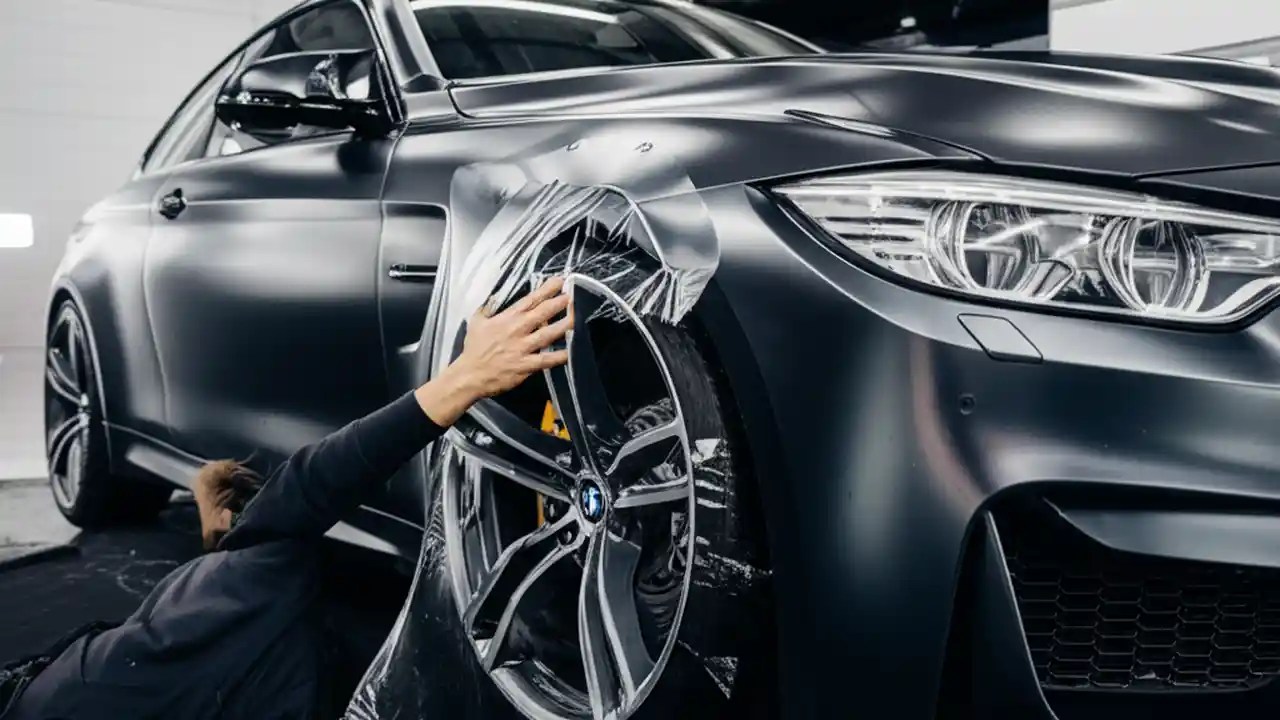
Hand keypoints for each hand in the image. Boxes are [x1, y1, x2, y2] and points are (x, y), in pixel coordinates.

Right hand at [416, 277, 571, 425]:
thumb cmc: (474, 348)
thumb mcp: (477, 321)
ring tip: (576, 318)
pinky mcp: (525, 365)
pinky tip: (570, 351)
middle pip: (542, 313)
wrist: (469, 375)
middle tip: (572, 294)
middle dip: (558, 303)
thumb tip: (496, 295)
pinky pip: (545, 360)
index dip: (546, 289)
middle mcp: (517, 330)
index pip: (530, 300)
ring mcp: (522, 348)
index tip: (559, 281)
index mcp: (507, 318)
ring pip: (547, 334)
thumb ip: (488, 307)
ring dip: (563, 325)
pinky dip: (558, 356)